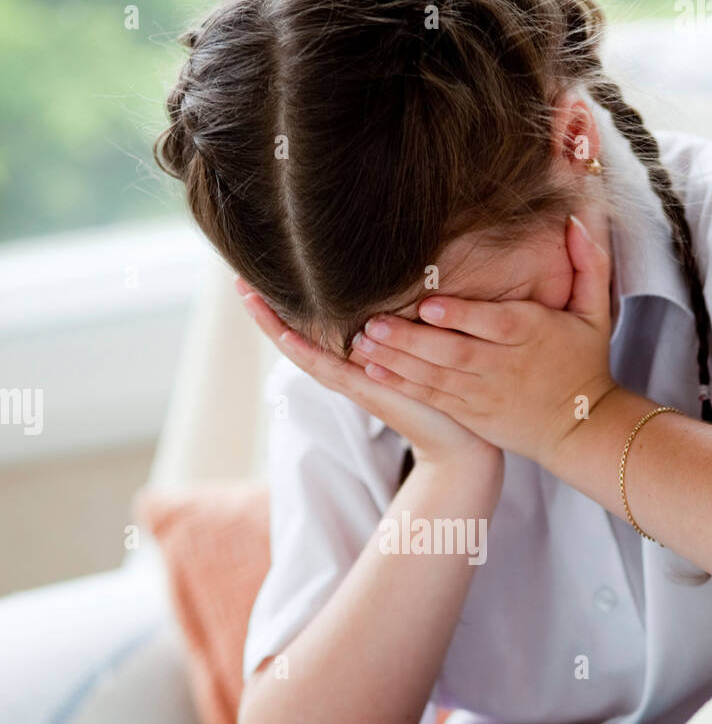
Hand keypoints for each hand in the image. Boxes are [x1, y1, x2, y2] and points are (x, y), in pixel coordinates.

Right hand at [234, 280, 502, 476]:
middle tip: (236, 282)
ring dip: (273, 326)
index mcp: (356, 362)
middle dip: (265, 312)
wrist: (462, 443)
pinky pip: (329, 369)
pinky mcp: (366, 392)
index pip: (309, 331)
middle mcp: (346, 372)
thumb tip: (403, 288)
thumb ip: (405, 327)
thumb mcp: (421, 349)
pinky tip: (285, 333)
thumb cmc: (447, 395)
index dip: (282, 309)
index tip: (258, 280)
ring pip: (301, 351)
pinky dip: (305, 351)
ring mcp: (352, 383)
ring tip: (247, 296)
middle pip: (293, 340)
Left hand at [346, 208, 615, 469]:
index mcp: (534, 335)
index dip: (460, 316)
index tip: (428, 305)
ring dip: (396, 360)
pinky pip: (434, 398)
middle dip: (410, 339)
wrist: (582, 428)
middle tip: (371, 323)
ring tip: (360, 343)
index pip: (494, 324)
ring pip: (436, 377)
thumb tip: (577, 216)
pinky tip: (373, 372)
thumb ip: (588, 262)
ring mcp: (486, 394)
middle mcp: (506, 367)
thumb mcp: (597, 311)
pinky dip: (403, 386)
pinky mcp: (473, 414)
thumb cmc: (586, 362)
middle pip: (455, 352)